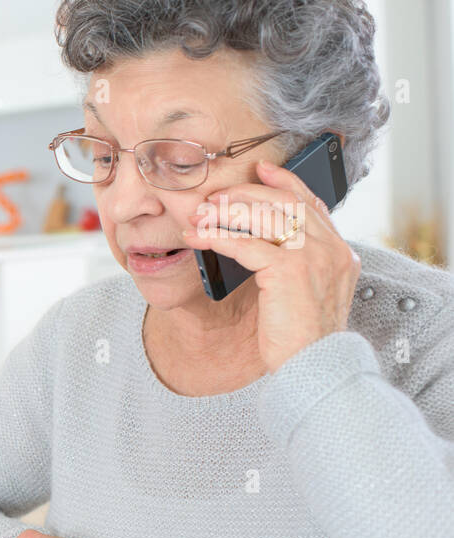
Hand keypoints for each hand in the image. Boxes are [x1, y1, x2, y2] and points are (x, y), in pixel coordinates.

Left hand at [181, 158, 361, 372]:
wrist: (315, 368)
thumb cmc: (303, 340)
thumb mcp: (306, 296)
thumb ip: (297, 267)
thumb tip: (264, 246)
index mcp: (340, 254)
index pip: (313, 204)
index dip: (285, 183)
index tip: (261, 169)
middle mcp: (332, 250)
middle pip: (286, 202)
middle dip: (246, 194)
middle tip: (215, 197)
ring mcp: (313, 257)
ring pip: (264, 216)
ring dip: (226, 211)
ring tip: (200, 215)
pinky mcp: (288, 270)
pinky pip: (245, 242)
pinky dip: (217, 236)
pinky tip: (197, 238)